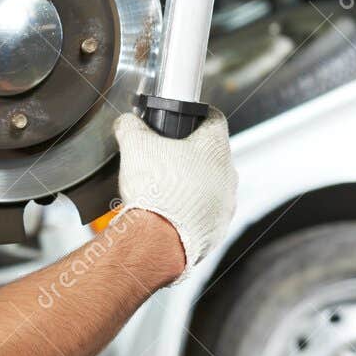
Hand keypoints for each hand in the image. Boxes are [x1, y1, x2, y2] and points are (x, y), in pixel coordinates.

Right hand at [112, 111, 237, 281]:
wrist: (158, 239)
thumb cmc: (156, 191)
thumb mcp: (134, 145)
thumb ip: (131, 126)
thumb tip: (128, 123)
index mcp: (215, 148)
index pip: (214, 118)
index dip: (197, 115)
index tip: (185, 119)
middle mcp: (227, 176)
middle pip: (211, 155)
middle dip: (189, 154)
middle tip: (165, 156)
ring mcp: (225, 205)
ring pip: (210, 185)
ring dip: (191, 184)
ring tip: (164, 188)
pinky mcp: (217, 230)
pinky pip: (204, 213)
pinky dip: (189, 210)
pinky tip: (168, 212)